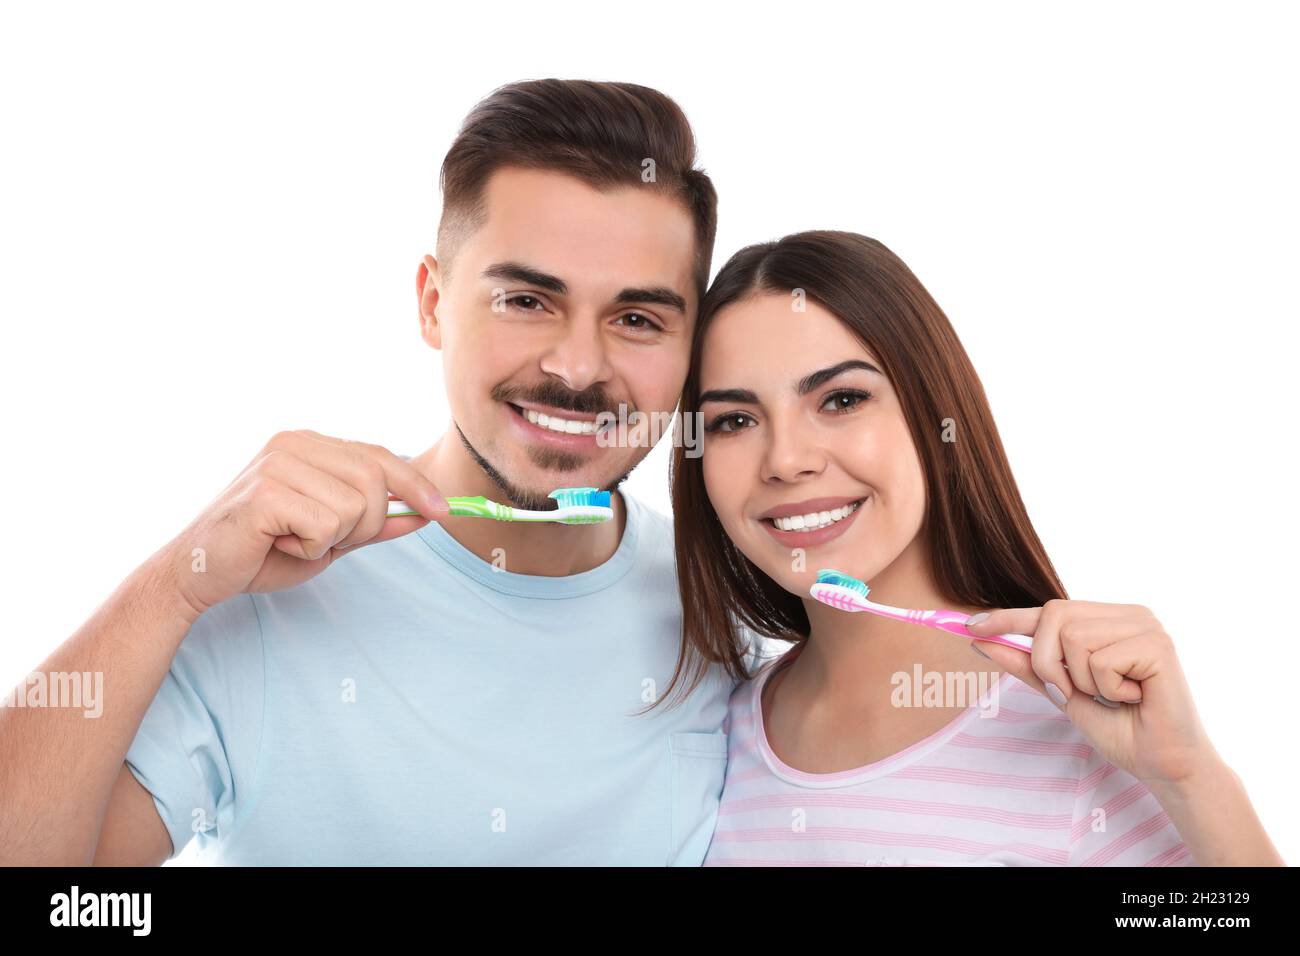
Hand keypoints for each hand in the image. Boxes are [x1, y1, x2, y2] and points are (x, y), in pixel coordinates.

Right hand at [163, 429, 448, 618]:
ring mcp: (278, 462)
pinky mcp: (266, 491)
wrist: (200, 573)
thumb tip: (426, 514)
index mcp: (309, 444)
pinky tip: (278, 544)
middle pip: (375, 479)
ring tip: (294, 540)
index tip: (442, 510)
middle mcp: (294, 443)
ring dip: (334, 538)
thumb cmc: (263, 551)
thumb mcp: (332, 536)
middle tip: (325, 541)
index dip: (415, 483)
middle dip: (367, 523)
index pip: (379, 454)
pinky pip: (326, 525)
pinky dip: (310, 548)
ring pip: (355, 506)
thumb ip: (375, 522)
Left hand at [966, 600, 1220, 787]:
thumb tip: (982, 641)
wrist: (1162, 763)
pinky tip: (1133, 698)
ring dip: (1081, 680)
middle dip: (1046, 661)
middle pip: (1053, 615)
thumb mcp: (1062, 693)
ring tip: (1111, 696)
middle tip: (1070, 692)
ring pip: (1072, 637)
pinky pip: (1100, 660)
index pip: (1047, 609)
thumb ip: (1028, 665)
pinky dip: (1107, 688)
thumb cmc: (1120, 728)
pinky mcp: (1158, 644)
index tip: (969, 627)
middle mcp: (1127, 613)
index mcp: (1107, 619)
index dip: (1006, 617)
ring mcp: (1146, 624)